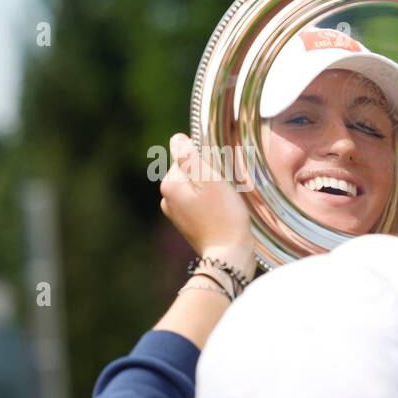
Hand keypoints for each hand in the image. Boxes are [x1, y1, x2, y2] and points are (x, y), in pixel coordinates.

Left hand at [160, 133, 253, 271]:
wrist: (229, 257)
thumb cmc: (225, 217)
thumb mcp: (211, 180)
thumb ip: (191, 157)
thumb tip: (178, 139)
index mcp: (170, 185)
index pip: (187, 157)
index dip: (207, 163)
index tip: (219, 179)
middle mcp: (167, 199)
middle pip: (191, 173)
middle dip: (209, 177)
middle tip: (225, 194)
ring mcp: (176, 214)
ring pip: (196, 189)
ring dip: (212, 192)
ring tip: (225, 206)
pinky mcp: (188, 226)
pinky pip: (199, 204)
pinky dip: (211, 206)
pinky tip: (222, 215)